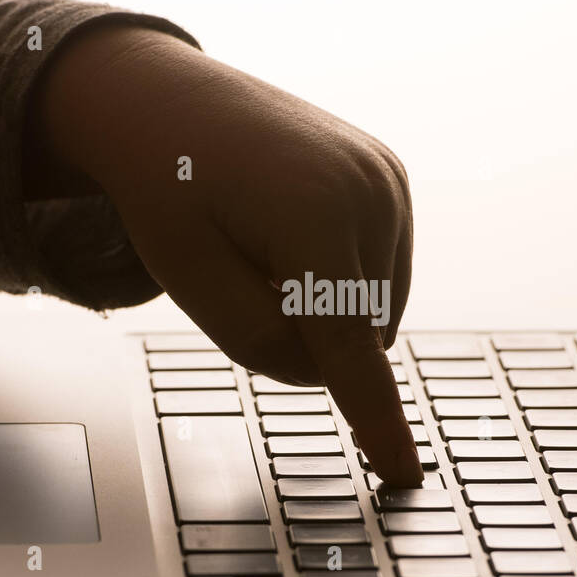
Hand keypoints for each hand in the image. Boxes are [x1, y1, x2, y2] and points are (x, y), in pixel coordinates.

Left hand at [36, 25, 422, 485]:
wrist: (171, 102)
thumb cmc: (171, 191)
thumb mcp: (191, 282)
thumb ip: (265, 345)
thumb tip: (339, 369)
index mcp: (312, 217)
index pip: (349, 348)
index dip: (377, 421)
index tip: (406, 474)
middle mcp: (368, 191)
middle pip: (357, 335)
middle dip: (306, 334)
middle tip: (243, 269)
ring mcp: (388, 178)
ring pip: (375, 308)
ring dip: (327, 305)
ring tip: (269, 239)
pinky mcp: (392, 175)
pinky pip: (383, 268)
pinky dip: (343, 273)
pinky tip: (298, 227)